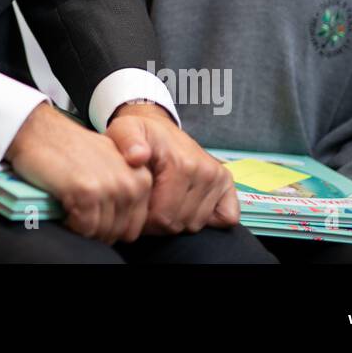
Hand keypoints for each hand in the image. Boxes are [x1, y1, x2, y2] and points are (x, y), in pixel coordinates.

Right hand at [6, 103, 151, 244]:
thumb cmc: (69, 148)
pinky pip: (84, 228)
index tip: (91, 215)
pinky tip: (63, 206)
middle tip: (77, 213)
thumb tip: (119, 223)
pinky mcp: (88, 192)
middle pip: (117, 232)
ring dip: (81, 227)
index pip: (132, 227)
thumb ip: (122, 189)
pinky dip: (70, 224)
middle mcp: (131, 182)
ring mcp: (111, 187)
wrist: (39, 130)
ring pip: (100, 232)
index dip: (108, 228)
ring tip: (69, 208)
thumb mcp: (110, 163)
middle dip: (95, 230)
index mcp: (141, 177)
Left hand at [105, 103, 238, 234]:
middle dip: (158, 221)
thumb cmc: (140, 135)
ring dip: (177, 219)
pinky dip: (207, 220)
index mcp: (181, 164)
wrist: (159, 128)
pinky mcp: (227, 184)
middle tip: (147, 202)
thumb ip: (127, 142)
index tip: (136, 204)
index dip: (144, 219)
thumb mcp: (124, 131)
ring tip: (163, 199)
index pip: (162, 218)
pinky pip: (226, 219)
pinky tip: (186, 204)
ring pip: (195, 224)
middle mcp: (205, 172)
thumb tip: (138, 156)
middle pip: (179, 224)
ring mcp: (218, 178)